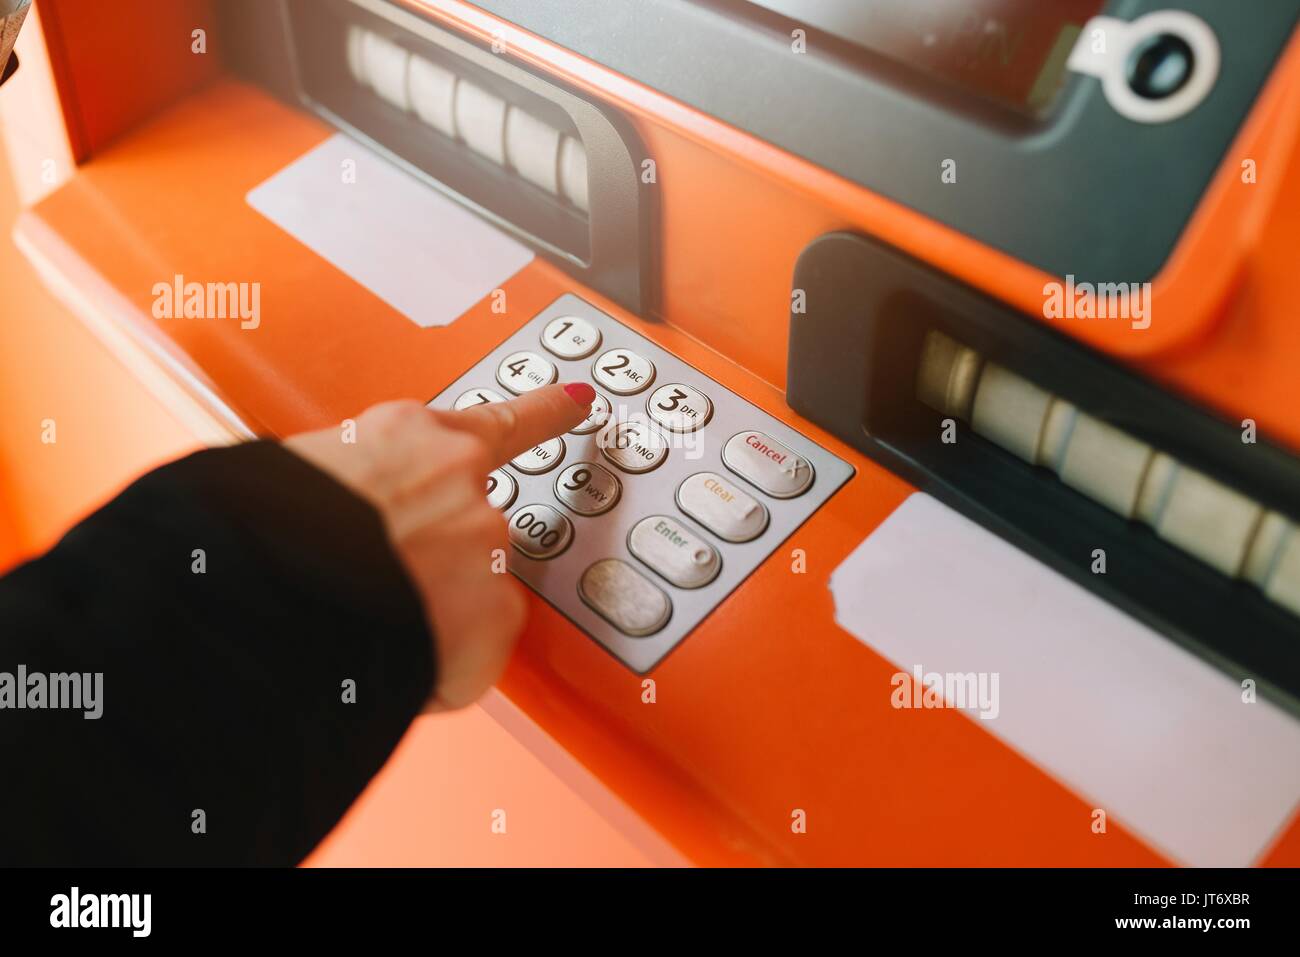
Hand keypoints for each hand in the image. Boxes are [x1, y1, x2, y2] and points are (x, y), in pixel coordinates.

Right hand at [284, 382, 594, 709]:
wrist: (268, 594)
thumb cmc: (257, 537)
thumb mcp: (299, 479)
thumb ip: (354, 485)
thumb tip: (345, 516)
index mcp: (403, 436)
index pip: (491, 420)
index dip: (544, 411)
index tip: (580, 402)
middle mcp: (457, 478)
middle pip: (469, 525)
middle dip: (434, 559)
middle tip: (377, 584)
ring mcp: (484, 542)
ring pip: (469, 589)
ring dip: (432, 610)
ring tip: (368, 624)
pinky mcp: (495, 611)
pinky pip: (472, 649)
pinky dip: (441, 663)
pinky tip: (396, 659)